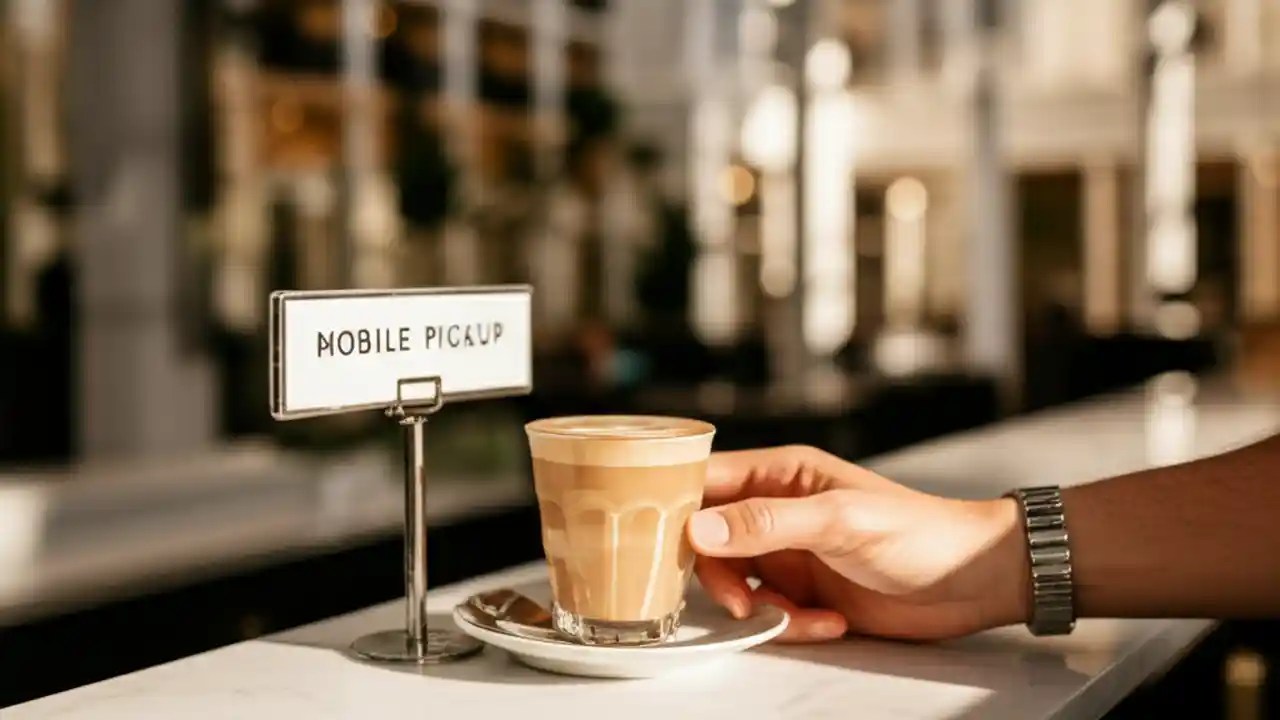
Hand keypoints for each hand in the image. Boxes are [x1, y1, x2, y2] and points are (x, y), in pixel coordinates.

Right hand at [687, 446, 1028, 641]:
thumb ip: (766, 523)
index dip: (673, 501)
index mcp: (782, 473)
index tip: (650, 533)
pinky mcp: (806, 591)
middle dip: (718, 575)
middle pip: (709, 539)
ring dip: (759, 607)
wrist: (973, 581)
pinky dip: (792, 624)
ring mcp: (790, 552)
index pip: (706, 477)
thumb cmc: (918, 531)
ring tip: (798, 615)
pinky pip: (771, 612)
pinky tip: (830, 622)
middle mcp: (778, 509)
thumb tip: (698, 527)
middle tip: (740, 601)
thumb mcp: (838, 521)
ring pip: (737, 582)